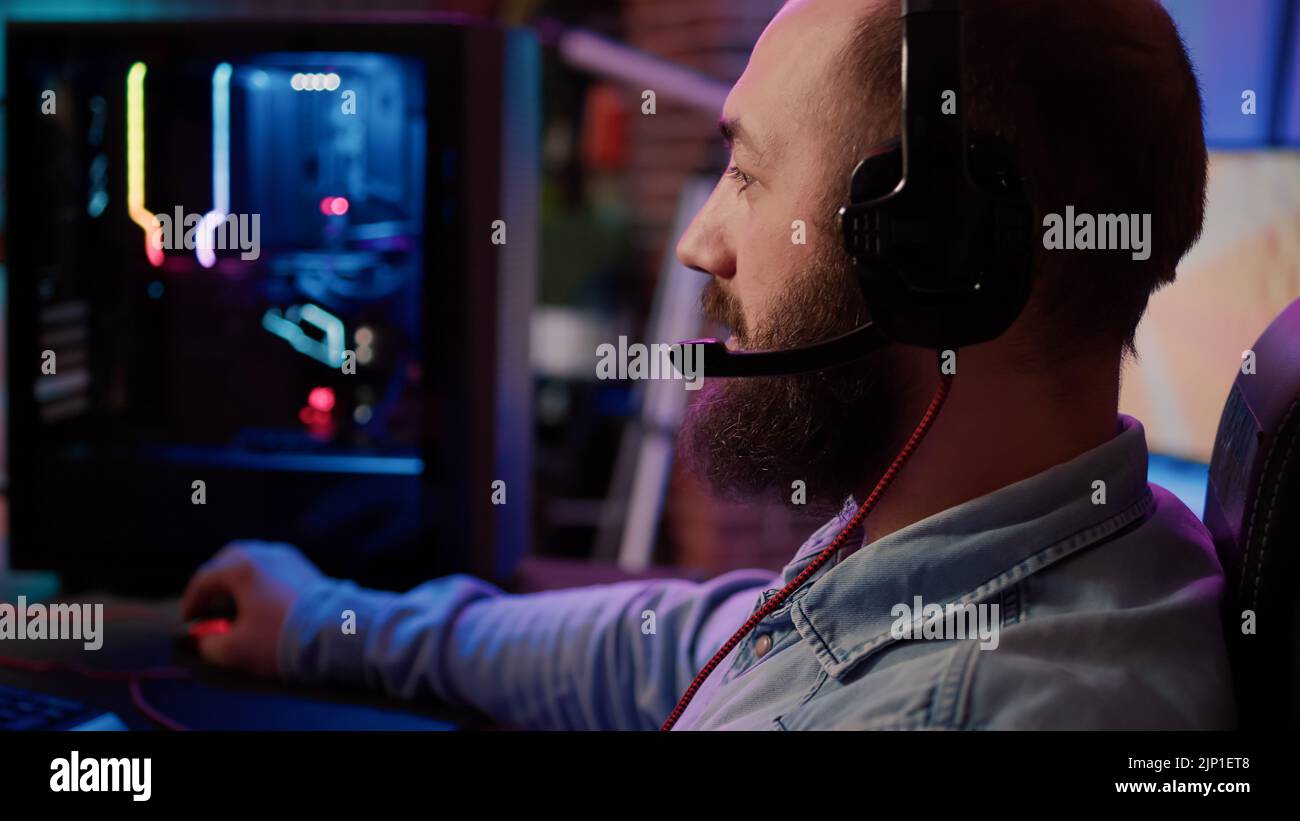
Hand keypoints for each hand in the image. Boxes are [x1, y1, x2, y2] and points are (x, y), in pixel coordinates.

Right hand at [180, 540, 326, 676]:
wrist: (336, 631)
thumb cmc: (281, 637)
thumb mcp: (236, 649)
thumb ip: (210, 644)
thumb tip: (205, 639)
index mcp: (242, 567)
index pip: (204, 579)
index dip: (191, 601)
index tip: (190, 622)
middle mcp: (264, 553)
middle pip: (229, 559)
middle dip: (215, 580)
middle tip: (209, 602)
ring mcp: (289, 557)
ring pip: (254, 559)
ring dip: (239, 578)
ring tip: (235, 602)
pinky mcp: (307, 567)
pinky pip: (275, 567)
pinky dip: (262, 580)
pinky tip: (263, 600)